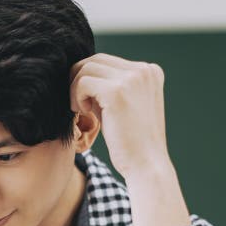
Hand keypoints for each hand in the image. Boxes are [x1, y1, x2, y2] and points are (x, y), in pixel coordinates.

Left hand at [70, 53, 169, 179]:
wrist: (145, 164)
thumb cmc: (131, 141)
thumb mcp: (123, 105)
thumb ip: (109, 86)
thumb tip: (80, 69)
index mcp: (150, 71)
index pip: (106, 61)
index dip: (89, 80)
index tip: (88, 103)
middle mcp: (144, 70)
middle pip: (95, 60)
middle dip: (79, 81)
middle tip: (79, 105)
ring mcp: (132, 78)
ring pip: (86, 68)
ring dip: (76, 90)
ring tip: (82, 111)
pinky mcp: (117, 91)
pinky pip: (82, 82)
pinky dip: (76, 97)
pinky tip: (85, 113)